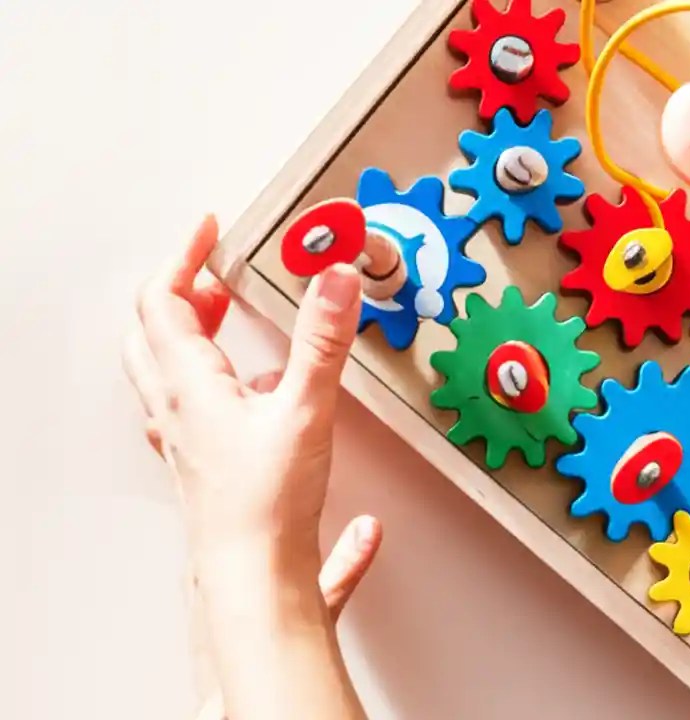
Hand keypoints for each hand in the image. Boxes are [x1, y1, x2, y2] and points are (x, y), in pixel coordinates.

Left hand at [123, 216, 370, 718]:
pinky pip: (199, 418)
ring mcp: (190, 444)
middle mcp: (180, 412)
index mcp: (191, 386)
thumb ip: (323, 342)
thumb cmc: (263, 508)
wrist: (254, 582)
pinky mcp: (210, 470)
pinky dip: (222, 393)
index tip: (209, 230)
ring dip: (194, 343)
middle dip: (182, 297)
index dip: (184, 256)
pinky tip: (271, 407)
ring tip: (235, 332)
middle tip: (214, 278)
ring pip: (170, 379)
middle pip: (155, 338)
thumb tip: (332, 279)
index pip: (164, 301)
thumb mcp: (304, 411)